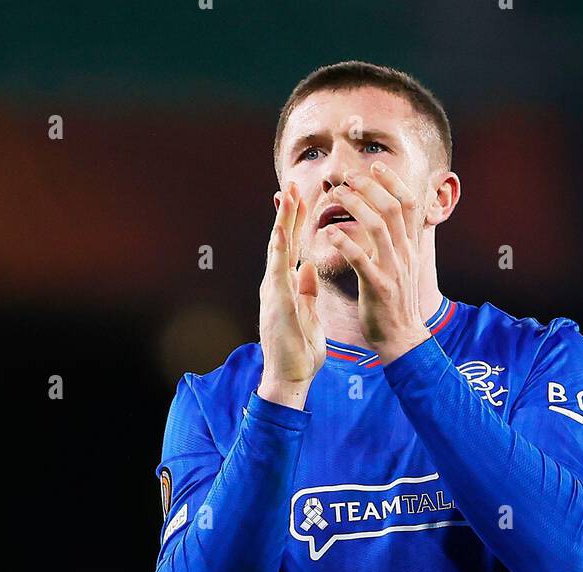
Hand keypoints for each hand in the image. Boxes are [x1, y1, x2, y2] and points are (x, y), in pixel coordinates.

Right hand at [258, 182, 325, 408]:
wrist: (289, 378)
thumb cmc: (299, 351)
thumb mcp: (308, 314)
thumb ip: (307, 290)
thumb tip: (309, 268)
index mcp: (287, 286)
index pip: (293, 248)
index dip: (297, 223)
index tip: (301, 198)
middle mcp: (276, 285)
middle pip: (283, 241)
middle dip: (288, 212)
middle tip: (292, 183)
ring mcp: (274, 292)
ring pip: (278, 249)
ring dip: (282, 221)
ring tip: (286, 195)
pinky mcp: (276, 303)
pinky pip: (278, 271)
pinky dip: (280, 249)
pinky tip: (282, 229)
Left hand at [326, 163, 430, 364]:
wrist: (403, 339)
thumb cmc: (396, 304)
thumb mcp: (402, 267)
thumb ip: (397, 243)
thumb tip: (388, 221)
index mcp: (410, 247)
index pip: (408, 204)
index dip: (393, 181)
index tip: (376, 165)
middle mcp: (405, 254)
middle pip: (392, 208)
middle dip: (371, 187)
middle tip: (349, 176)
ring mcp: (393, 270)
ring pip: (379, 227)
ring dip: (356, 206)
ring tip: (337, 197)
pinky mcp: (379, 288)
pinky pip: (361, 260)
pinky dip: (345, 243)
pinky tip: (330, 234)